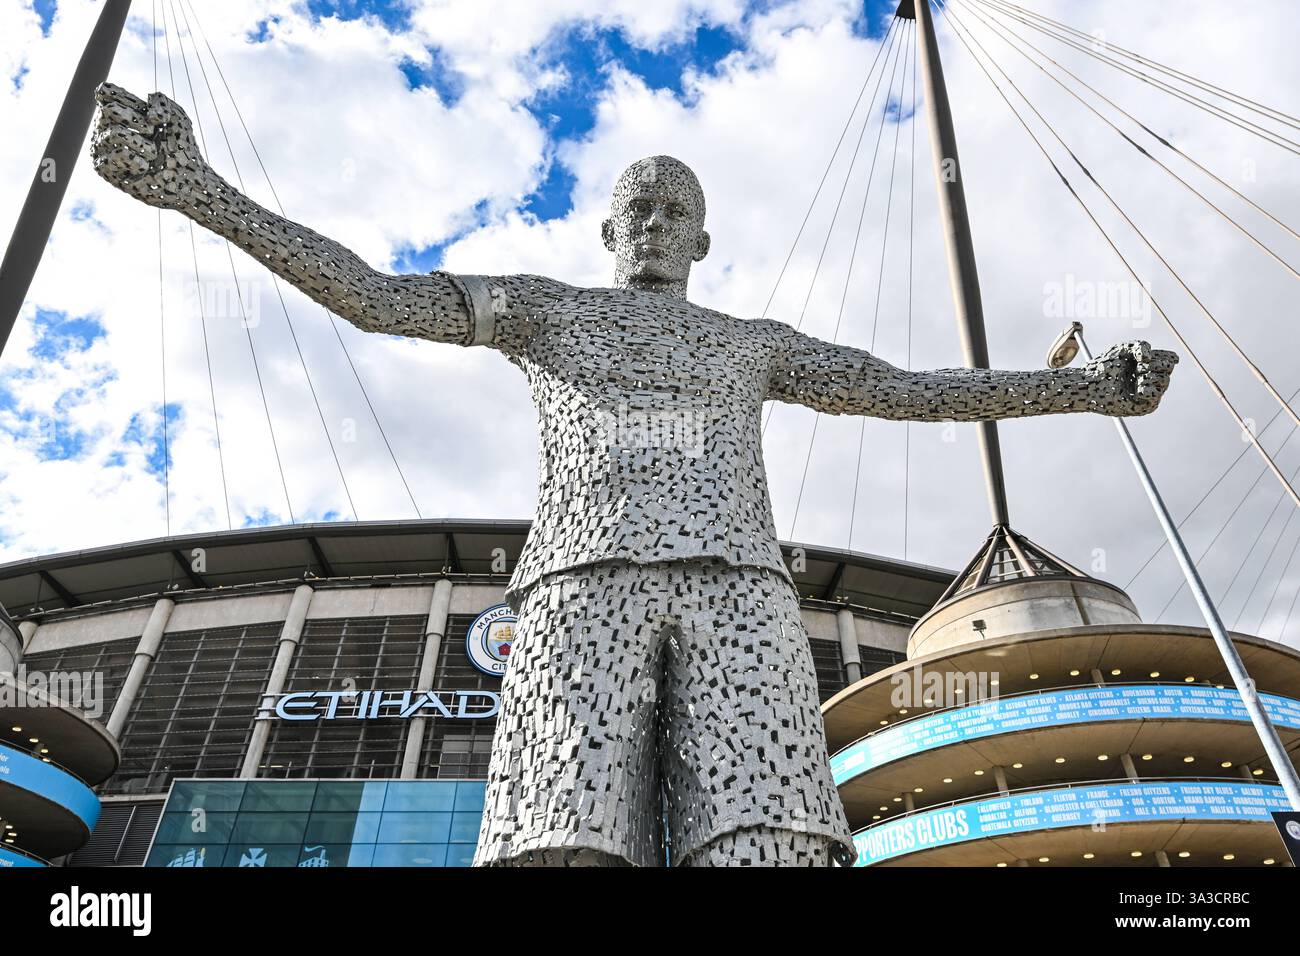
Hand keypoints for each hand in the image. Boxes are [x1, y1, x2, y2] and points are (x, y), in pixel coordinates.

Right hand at [90, 82, 210, 209]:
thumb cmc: (179, 147)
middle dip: (139, 122)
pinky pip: (118, 154)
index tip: (149, 116)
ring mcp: (101, 147)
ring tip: (152, 154)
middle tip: (152, 135)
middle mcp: (104, 126)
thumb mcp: (177, 117)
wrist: (186, 179)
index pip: (105, 91)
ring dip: (144, 144)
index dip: (130, 100)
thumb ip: (161, 101)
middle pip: (109, 109)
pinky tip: (145, 167)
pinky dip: (140, 160)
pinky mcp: (104, 168)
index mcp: (117, 111)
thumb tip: (148, 115)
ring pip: (115, 133)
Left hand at [1083, 340, 1177, 415]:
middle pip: (1169, 368)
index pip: (1169, 359)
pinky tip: (1136, 390)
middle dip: (1153, 364)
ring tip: (1132, 378)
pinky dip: (1146, 389)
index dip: (1160, 355)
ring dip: (1147, 376)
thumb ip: (1141, 345)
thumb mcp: (1124, 348)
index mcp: (1149, 365)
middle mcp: (1150, 379)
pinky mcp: (1143, 407)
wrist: (1091, 381)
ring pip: (1164, 380)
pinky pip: (1155, 395)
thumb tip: (1150, 358)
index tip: (1142, 356)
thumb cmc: (1105, 366)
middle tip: (1136, 367)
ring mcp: (1148, 393)